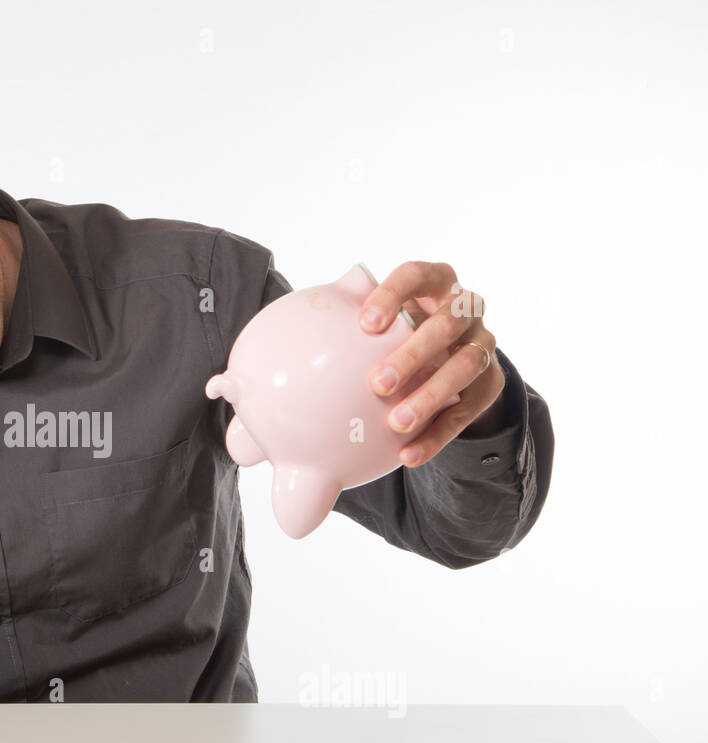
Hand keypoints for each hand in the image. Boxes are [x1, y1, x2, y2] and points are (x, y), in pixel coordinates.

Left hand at [357, 261, 505, 467]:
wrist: (443, 360)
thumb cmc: (392, 335)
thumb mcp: (374, 324)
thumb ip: (339, 327)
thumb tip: (266, 357)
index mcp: (434, 282)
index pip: (417, 274)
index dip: (393, 294)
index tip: (365, 325)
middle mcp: (465, 308)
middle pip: (448, 324)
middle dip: (414, 353)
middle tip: (378, 383)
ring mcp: (483, 343)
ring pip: (466, 366)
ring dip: (430, 395)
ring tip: (396, 422)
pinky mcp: (491, 382)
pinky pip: (468, 410)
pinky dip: (438, 434)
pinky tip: (407, 454)